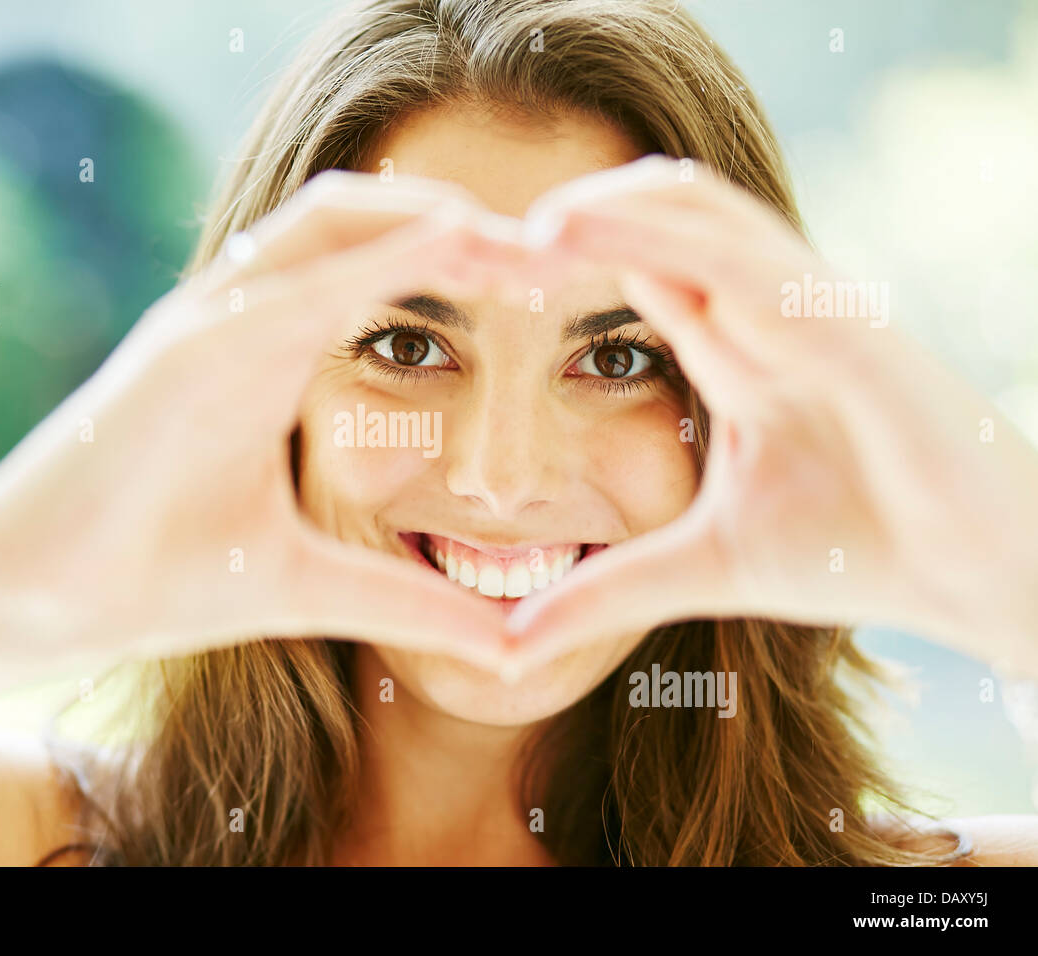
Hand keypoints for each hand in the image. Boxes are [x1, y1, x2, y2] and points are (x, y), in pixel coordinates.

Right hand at [0, 171, 535, 671]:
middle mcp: (242, 323)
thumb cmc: (157, 582)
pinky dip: (374, 252)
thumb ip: (407, 605)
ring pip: (331, 223)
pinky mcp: (183, 348)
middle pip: (365, 227)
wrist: (40, 600)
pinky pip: (292, 278)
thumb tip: (511, 645)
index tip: (550, 286)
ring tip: (525, 235)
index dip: (463, 264)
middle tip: (562, 247)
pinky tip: (453, 241)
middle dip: (462, 223)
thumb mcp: (311, 588)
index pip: (377, 276)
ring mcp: (209, 323)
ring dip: (431, 215)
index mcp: (269, 360)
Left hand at [506, 156, 1037, 676]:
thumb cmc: (858, 553)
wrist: (975, 574)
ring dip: (616, 210)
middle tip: (479, 240)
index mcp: (736, 353)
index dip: (564, 264)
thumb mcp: (703, 568)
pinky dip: (679, 236)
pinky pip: (754, 256)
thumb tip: (511, 643)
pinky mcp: (847, 326)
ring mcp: (807, 311)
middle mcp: (766, 316)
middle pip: (660, 225)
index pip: (640, 277)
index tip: (478, 273)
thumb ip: (610, 591)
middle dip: (576, 221)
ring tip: (534, 224)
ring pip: (701, 218)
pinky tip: (607, 230)